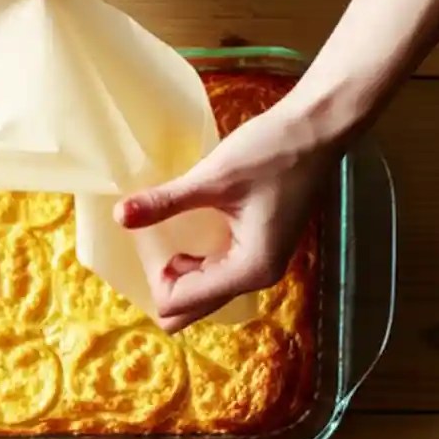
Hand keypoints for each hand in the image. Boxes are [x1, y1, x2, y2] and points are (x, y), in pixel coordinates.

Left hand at [114, 106, 342, 332]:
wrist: (317, 130)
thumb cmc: (272, 152)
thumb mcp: (214, 178)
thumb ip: (166, 202)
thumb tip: (121, 216)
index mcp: (249, 269)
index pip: (183, 302)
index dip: (155, 279)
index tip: (145, 241)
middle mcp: (258, 277)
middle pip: (195, 308)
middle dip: (165, 285)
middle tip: (145, 245)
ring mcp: (263, 264)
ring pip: (207, 290)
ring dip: (180, 272)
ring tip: (160, 235)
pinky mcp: (262, 247)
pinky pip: (219, 270)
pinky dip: (196, 260)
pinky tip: (182, 233)